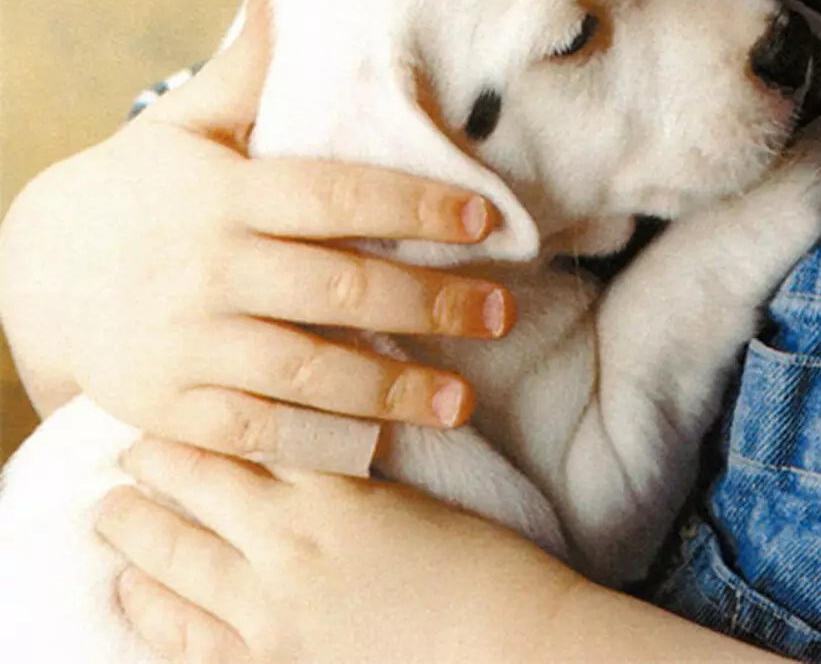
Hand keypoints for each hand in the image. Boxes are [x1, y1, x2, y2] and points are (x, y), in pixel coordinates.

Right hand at [0, 0, 515, 461]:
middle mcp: (212, 269)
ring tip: (461, 398)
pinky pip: (259, 431)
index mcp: (227, 194)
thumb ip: (240, 73)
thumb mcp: (179, 124)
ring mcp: (190, 344)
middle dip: (431, 302)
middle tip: (501, 312)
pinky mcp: (171, 406)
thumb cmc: (134, 189)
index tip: (485, 217)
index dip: (417, 205)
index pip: (339, 196)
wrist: (37, 273)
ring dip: (392, 389)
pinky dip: (321, 440)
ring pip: (308, 370)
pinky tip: (380, 444)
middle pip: (340, 287)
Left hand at [97, 435, 578, 663]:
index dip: (208, 405)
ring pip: (178, 562)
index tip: (178, 385)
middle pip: (200, 487)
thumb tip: (320, 428)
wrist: (508, 651)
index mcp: (335, 490)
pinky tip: (131, 593)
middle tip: (128, 444)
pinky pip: (188, 640)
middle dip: (157, 462)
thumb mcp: (415, 496)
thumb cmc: (484, 569)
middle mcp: (291, 546)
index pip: (252, 428)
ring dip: (137, 532)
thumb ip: (353, 468)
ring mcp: (273, 616)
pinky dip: (152, 611)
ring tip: (110, 510)